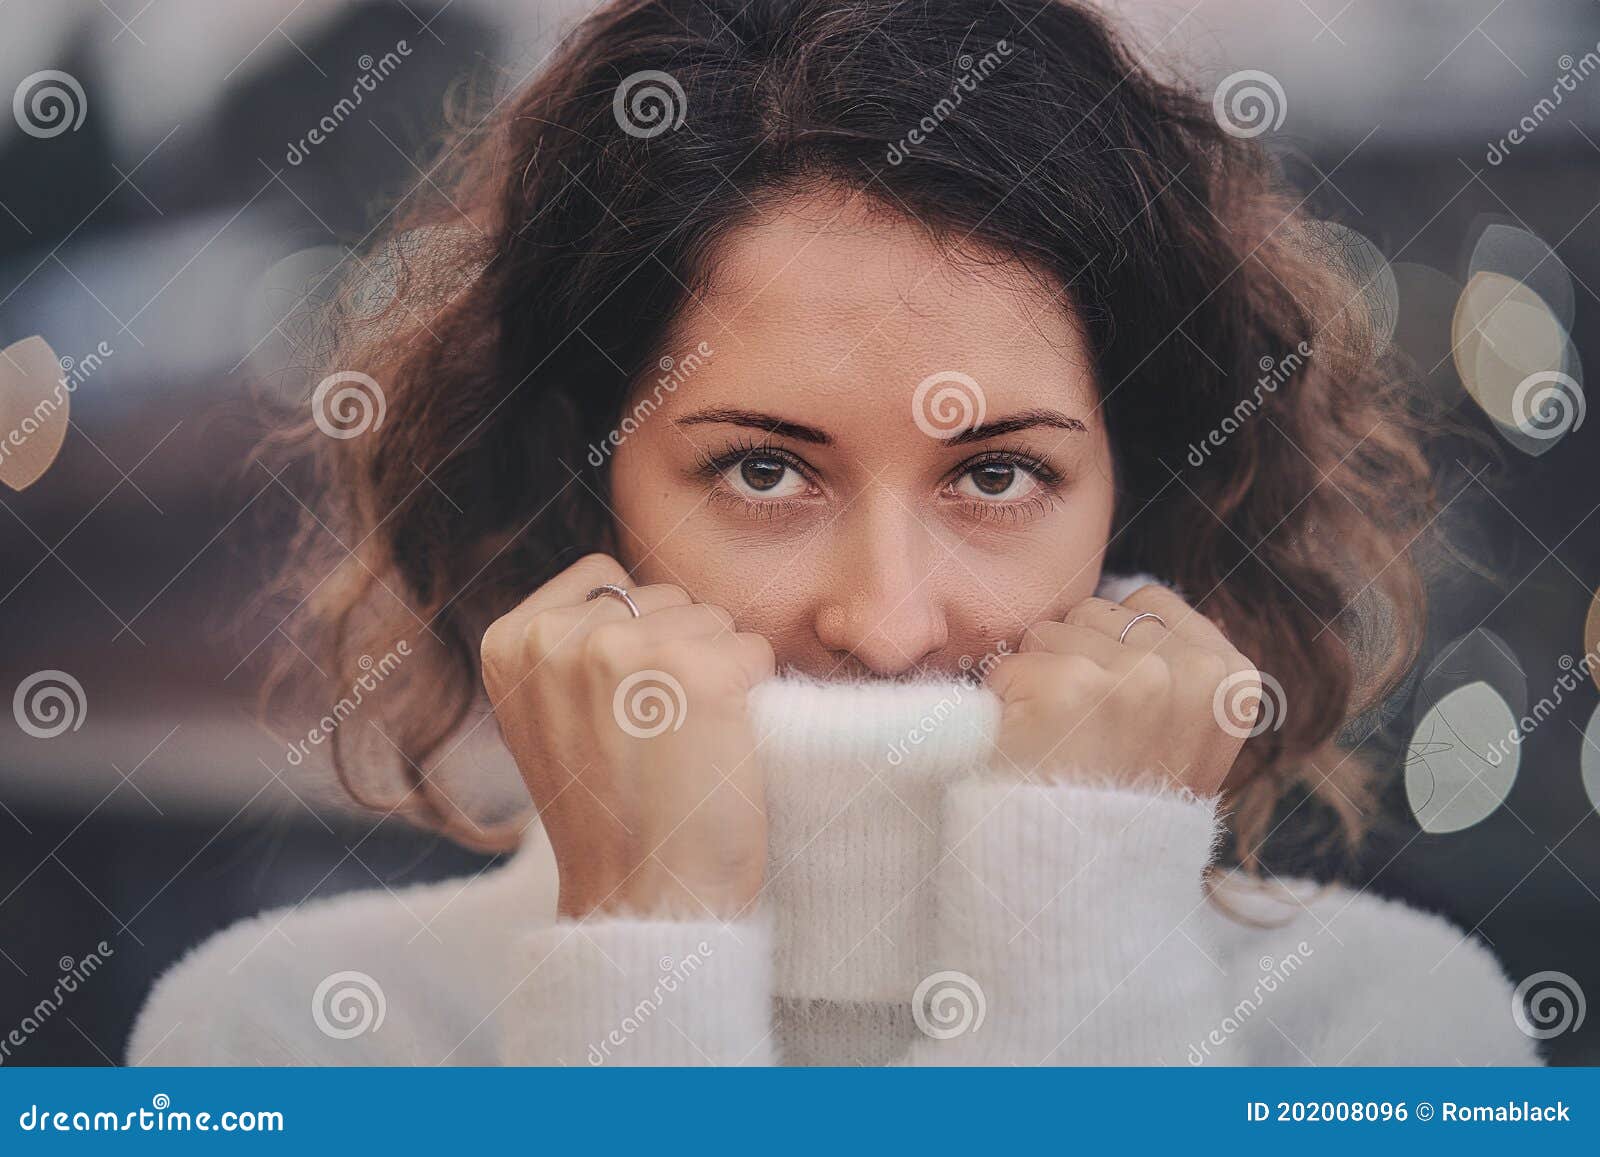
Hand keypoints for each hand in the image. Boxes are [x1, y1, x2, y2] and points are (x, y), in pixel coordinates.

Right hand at [480, 553, 774, 919]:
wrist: (641, 899)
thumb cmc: (607, 816)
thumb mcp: (549, 717)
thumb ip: (569, 649)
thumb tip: (630, 592)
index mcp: (510, 642)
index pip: (605, 579)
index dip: (636, 632)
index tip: (627, 705)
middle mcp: (559, 637)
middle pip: (664, 595)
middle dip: (678, 651)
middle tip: (658, 736)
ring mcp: (627, 651)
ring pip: (713, 619)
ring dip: (718, 671)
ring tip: (684, 745)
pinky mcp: (697, 674)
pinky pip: (754, 651)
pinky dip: (753, 695)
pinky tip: (720, 748)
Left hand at [986, 584, 1259, 796]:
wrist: (1082, 881)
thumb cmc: (1124, 807)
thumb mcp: (1188, 737)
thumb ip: (1178, 669)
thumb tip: (1139, 599)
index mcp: (1231, 677)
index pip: (1150, 601)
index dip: (1116, 644)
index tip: (1115, 705)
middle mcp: (1192, 671)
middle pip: (1096, 610)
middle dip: (1077, 656)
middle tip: (1086, 733)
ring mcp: (1134, 677)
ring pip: (1049, 630)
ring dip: (1039, 677)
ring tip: (1062, 742)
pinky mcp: (1070, 686)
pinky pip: (1009, 664)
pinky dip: (1005, 701)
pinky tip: (1032, 746)